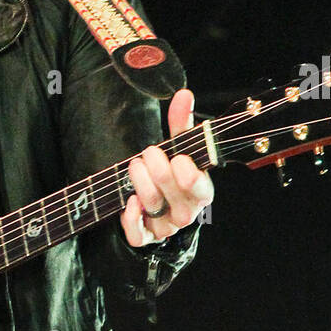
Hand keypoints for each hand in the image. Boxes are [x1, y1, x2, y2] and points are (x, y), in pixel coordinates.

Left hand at [120, 88, 213, 246]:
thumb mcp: (177, 146)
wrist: (155, 198)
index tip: (179, 159)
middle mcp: (185, 212)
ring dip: (144, 187)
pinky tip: (129, 201)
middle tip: (149, 153)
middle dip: (162, 175)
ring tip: (135, 165)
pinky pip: (139, 236)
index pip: (202, 191)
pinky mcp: (144, 235)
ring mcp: (165, 226)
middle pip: (179, 202)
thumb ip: (181, 123)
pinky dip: (132, 220)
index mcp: (200, 191)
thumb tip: (184, 94)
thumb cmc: (170, 169)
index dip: (191, 179)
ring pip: (158, 214)